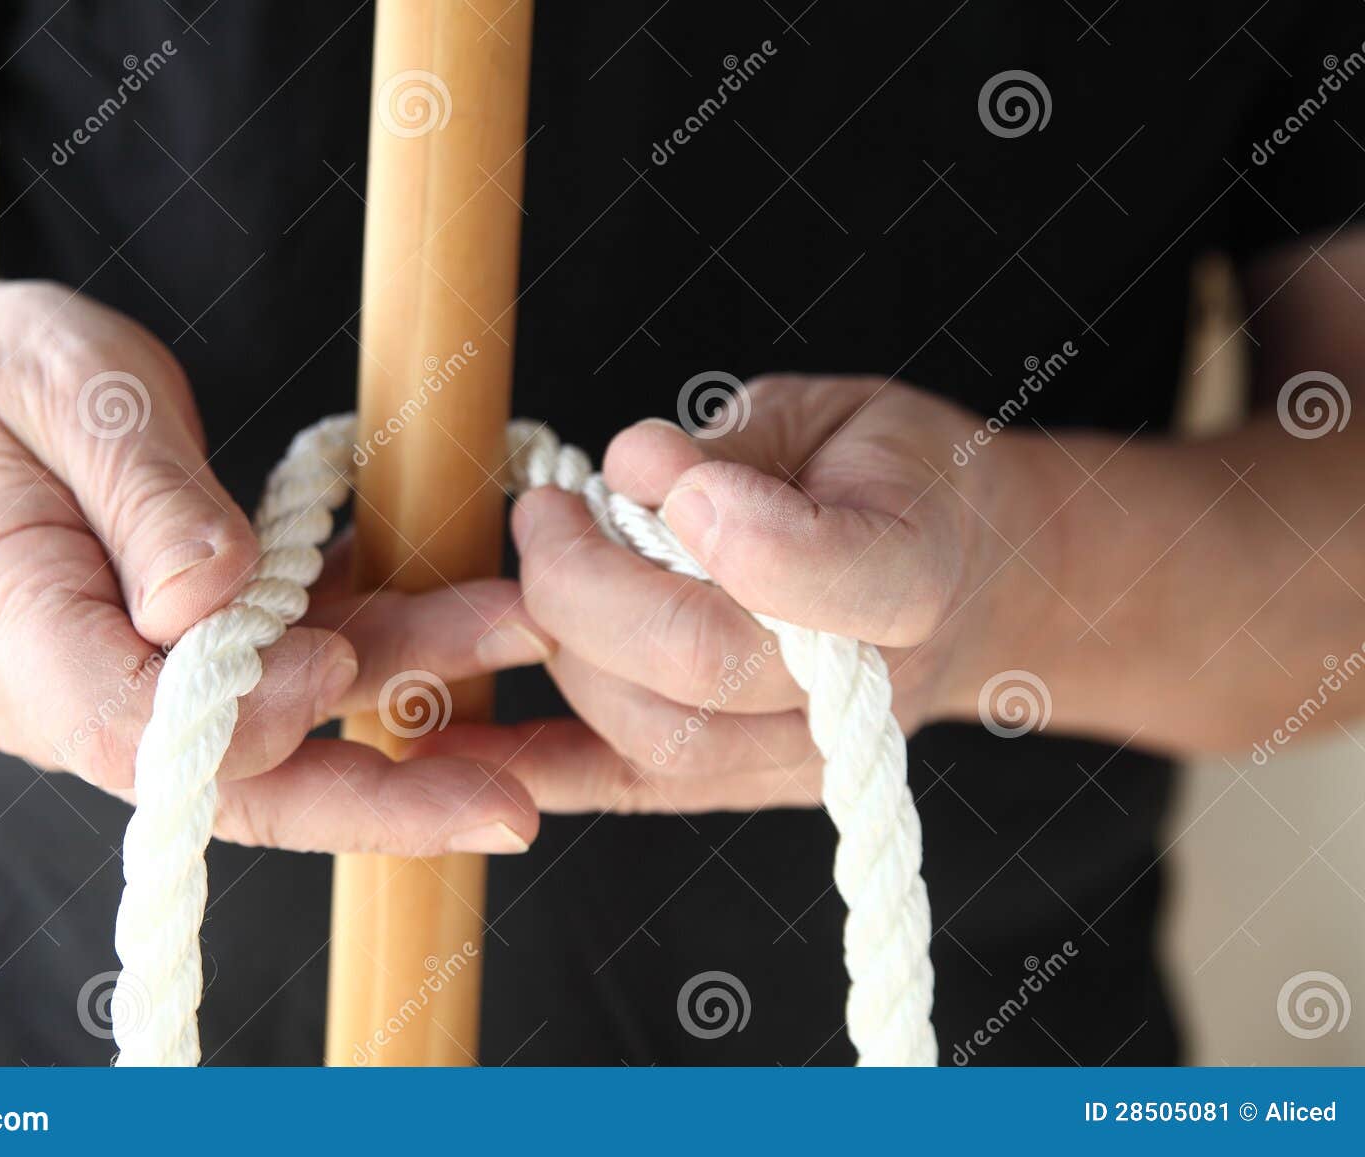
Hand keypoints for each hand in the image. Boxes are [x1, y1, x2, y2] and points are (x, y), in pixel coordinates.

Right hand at [0, 280, 544, 853]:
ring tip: (527, 652)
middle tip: (509, 806)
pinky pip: (310, 675)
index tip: (330, 667)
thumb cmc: (2, 379)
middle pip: (238, 783)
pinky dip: (398, 654)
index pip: (133, 729)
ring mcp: (148, 692)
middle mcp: (81, 695)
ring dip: (418, 707)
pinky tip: (485, 625)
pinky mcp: (206, 665)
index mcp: (18, 636)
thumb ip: (141, 493)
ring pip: (298, 735)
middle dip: (378, 800)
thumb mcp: (64, 389)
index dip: (243, 716)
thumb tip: (208, 597)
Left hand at [416, 375, 1037, 813]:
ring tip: (548, 560)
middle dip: (586, 580)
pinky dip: (528, 764)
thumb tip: (627, 469)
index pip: (828, 578)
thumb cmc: (885, 479)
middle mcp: (866, 693)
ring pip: (652, 731)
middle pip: (703, 665)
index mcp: (914, 572)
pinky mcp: (736, 784)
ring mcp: (802, 757)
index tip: (666, 466)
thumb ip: (736, 444)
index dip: (729, 526)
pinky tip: (450, 740)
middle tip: (548, 510)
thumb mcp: (831, 415)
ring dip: (562, 643)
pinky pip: (620, 786)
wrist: (959, 578)